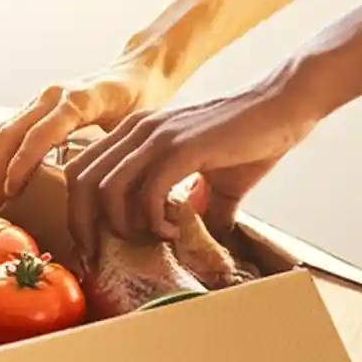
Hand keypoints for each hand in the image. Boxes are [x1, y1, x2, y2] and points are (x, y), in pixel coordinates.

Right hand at [0, 53, 172, 211]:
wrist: (136, 72)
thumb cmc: (140, 102)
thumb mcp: (134, 128)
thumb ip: (115, 154)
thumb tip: (102, 196)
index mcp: (77, 100)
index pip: (41, 133)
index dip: (22, 163)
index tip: (11, 192)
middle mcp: (52, 95)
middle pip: (13, 132)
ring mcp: (39, 99)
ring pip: (3, 129)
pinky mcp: (34, 106)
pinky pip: (3, 126)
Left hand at [63, 64, 320, 256]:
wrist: (284, 106)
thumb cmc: (250, 139)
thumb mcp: (210, 176)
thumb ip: (195, 203)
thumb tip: (197, 236)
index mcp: (134, 133)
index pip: (80, 172)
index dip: (77, 213)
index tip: (92, 245)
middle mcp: (136, 130)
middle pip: (80, 182)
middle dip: (84, 226)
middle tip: (104, 255)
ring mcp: (157, 137)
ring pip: (106, 188)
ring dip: (121, 225)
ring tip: (148, 239)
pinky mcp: (182, 148)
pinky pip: (148, 192)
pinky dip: (155, 221)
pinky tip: (174, 230)